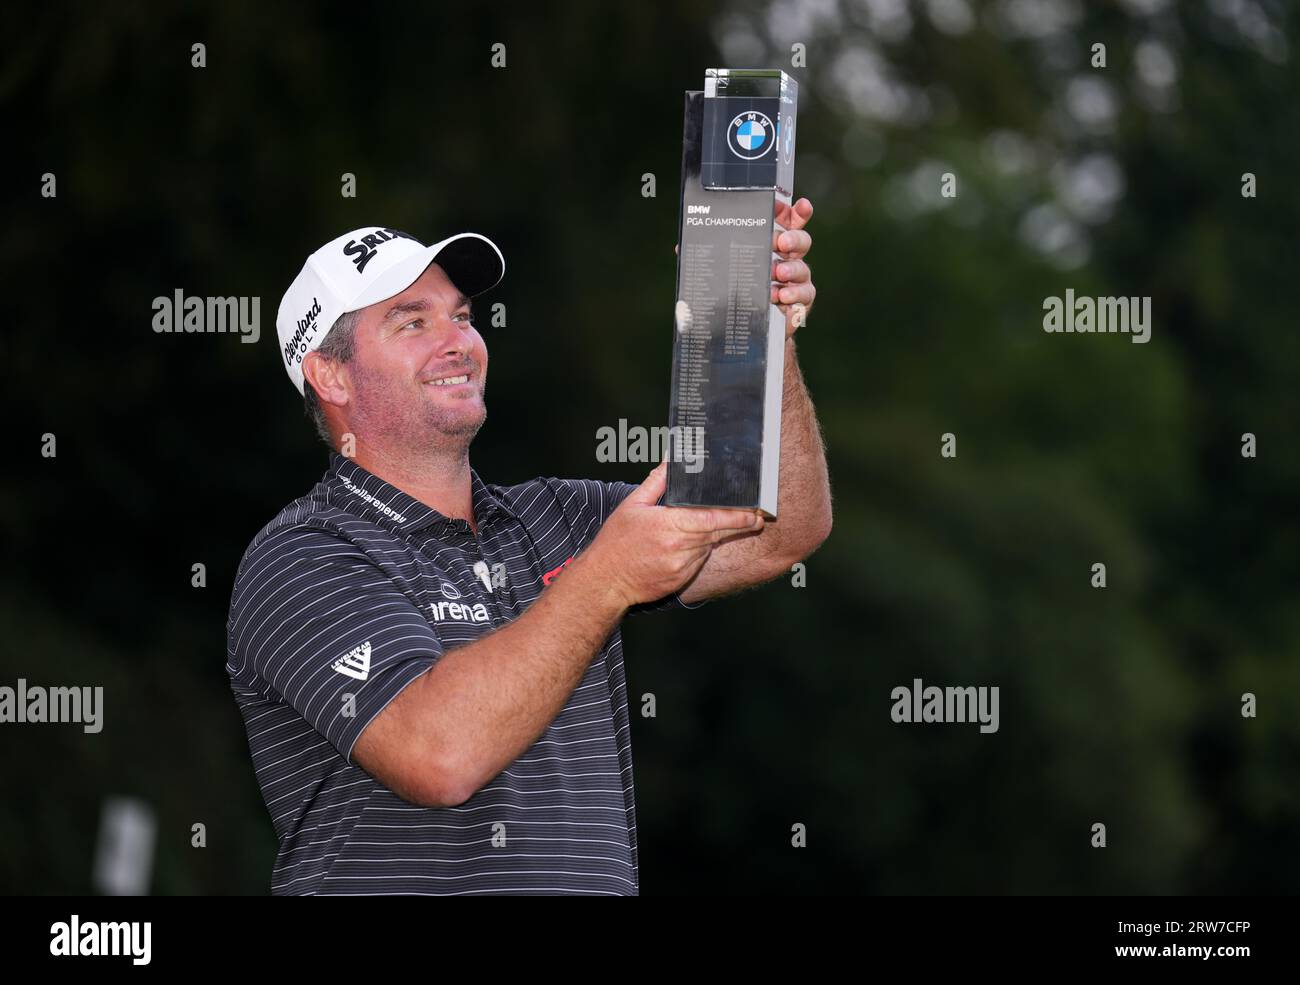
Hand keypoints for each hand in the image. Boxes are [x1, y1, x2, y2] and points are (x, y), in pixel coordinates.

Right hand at [584, 460, 762, 607]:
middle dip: (736, 524)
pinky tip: (681, 548)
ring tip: (693, 531)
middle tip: (755, 517)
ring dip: (710, 538)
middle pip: (717, 532)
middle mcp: (680, 546)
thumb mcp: (633, 505)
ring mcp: (682, 566)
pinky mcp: (681, 580)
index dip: (738, 516)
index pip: (714, 518)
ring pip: (708, 547)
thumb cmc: (616, 542)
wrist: (606, 581)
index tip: (755, 512)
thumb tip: (670, 461)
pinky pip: (698, 562)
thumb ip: (656, 482)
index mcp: (670, 524)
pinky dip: (697, 553)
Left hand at [673, 196, 816, 339]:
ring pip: (803, 268)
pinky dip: (794, 295)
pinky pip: (805, 295)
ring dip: (792, 269)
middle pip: (801, 240)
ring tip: (778, 273)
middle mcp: (787, 259)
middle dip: (793, 238)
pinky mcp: (800, 303)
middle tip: (781, 243)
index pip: (787, 222)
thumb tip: (681, 247)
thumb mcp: (721, 272)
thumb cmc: (736, 292)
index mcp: (771, 245)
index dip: (793, 211)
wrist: (746, 330)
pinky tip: (780, 296)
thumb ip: (707, 258)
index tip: (792, 204)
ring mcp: (796, 281)